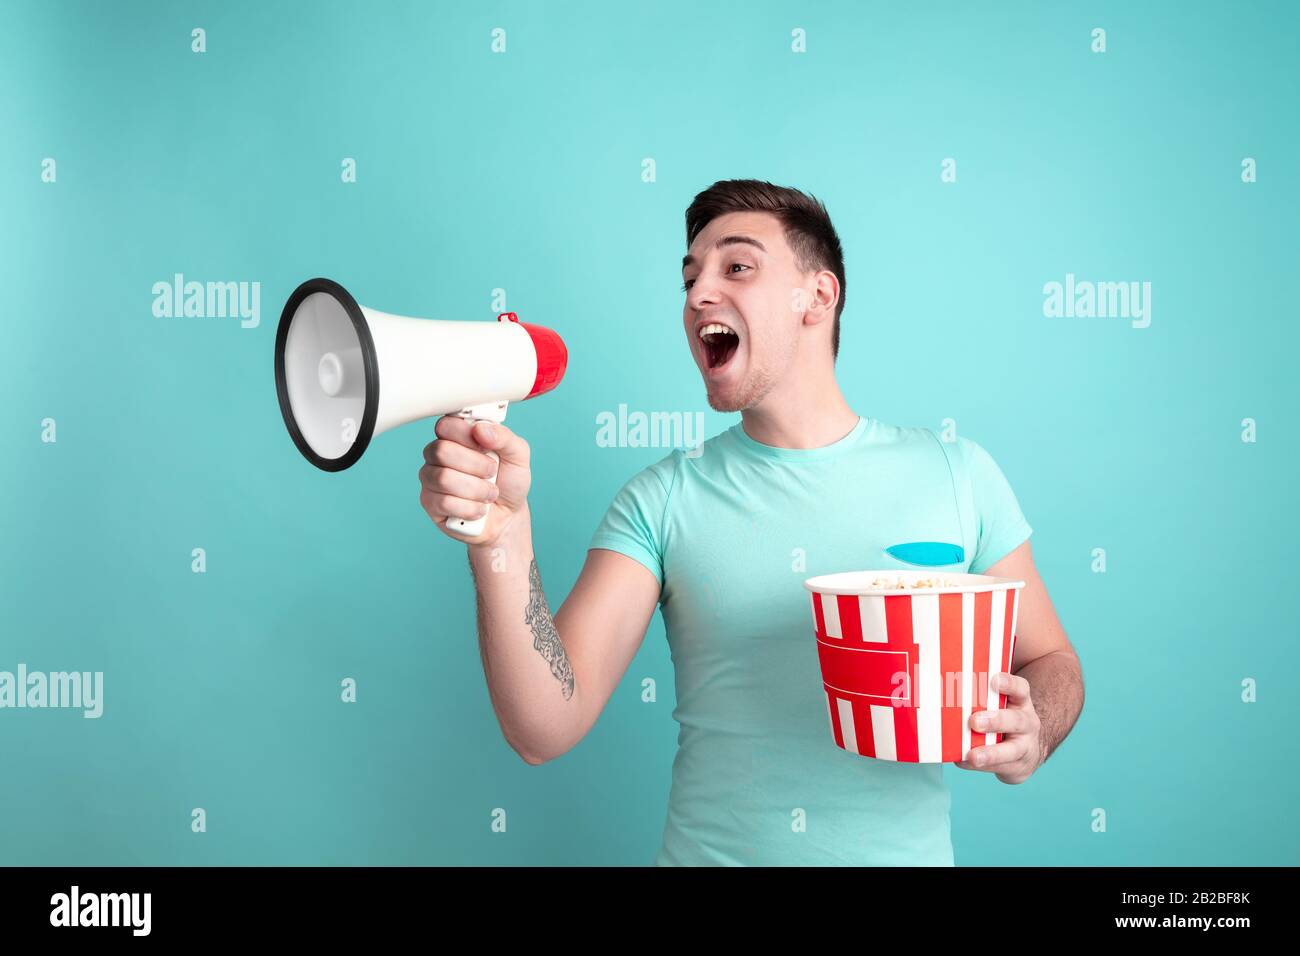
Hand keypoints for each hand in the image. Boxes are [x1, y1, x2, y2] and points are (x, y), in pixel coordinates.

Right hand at [419, 416, 530, 546]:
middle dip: (476, 465)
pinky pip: (444, 503)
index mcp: (457, 435)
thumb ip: (504, 437)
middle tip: (492, 472)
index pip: (446, 425)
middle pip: (442, 451)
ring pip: (443, 478)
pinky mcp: (430, 503)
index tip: (486, 446)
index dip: (466, 435)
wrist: (508, 516)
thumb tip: (480, 429)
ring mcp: (431, 478)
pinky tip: (479, 508)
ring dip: (476, 489)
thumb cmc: (509, 482)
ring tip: (489, 493)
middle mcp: (439, 454)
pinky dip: (470, 508)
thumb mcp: (518, 455)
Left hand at [954, 671, 1043, 784]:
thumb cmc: (1001, 717)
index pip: (1020, 689)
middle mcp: (1027, 723)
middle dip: (996, 721)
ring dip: (991, 753)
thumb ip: (977, 693)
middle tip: (974, 721)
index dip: (1009, 683)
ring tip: (973, 756)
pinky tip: (963, 761)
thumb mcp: (997, 702)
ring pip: (1012, 751)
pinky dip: (981, 766)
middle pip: (1016, 720)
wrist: (1027, 748)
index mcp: (1020, 702)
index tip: (993, 680)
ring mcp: (1026, 747)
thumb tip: (936, 679)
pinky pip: (1001, 768)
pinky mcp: (1019, 767)